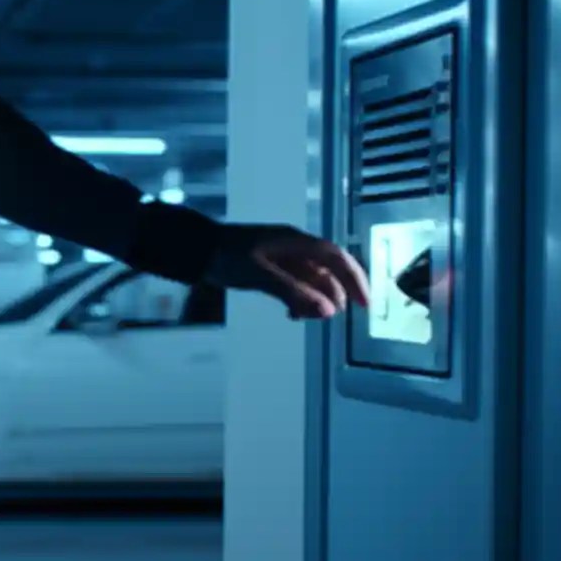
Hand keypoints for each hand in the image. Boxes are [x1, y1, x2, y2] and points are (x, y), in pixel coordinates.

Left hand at [206, 224, 368, 318]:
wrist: (195, 249)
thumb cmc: (225, 256)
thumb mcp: (259, 274)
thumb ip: (293, 292)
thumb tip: (328, 311)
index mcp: (295, 242)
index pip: (336, 258)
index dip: (354, 279)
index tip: (364, 304)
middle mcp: (293, 248)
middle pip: (326, 271)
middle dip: (331, 295)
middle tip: (326, 318)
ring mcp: (281, 258)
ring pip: (310, 281)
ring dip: (313, 300)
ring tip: (301, 317)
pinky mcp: (269, 268)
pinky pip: (294, 285)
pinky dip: (297, 299)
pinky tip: (291, 313)